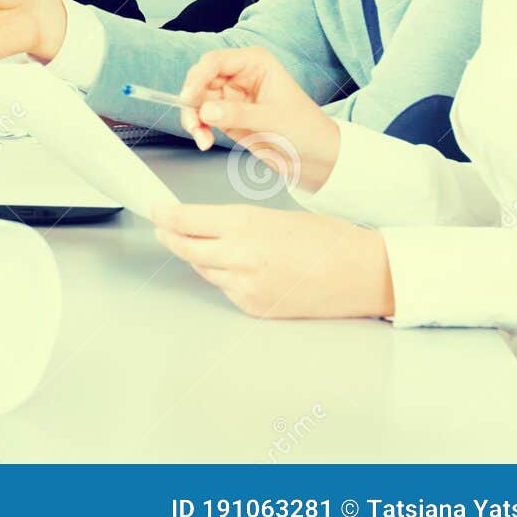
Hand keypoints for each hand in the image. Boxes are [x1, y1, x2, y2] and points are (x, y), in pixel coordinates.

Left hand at [148, 203, 394, 319]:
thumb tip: (199, 224)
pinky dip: (224, 276)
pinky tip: (236, 267)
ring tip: (203, 243)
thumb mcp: (274, 216)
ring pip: (204, 269)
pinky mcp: (253, 307)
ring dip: (198, 256)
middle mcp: (239, 256)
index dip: (164, 215)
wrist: (362, 274)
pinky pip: (225, 289)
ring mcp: (245, 286)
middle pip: (185, 247)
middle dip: (170, 236)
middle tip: (162, 228)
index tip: (154, 210)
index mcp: (244, 225)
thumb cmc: (327, 239)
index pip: (185, 221)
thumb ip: (232, 223)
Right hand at [177, 46, 339, 191]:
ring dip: (193, 118)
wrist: (314, 156)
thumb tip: (206, 110)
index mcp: (255, 63)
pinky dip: (198, 128)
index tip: (189, 98)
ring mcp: (231, 96)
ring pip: (197, 100)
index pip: (216, 61)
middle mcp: (239, 75)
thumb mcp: (273, 120)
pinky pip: (202, 117)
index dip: (198, 77)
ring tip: (200, 137)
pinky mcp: (226, 116)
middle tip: (193, 122)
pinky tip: (204, 141)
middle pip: (200, 79)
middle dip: (192, 100)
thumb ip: (238, 114)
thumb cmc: (305, 129)